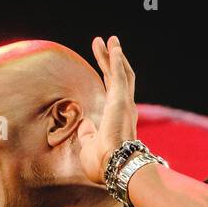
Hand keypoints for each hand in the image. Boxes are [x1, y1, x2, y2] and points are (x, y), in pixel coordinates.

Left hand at [78, 35, 138, 183]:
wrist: (114, 167)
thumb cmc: (102, 163)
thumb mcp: (89, 146)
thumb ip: (87, 133)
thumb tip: (84, 123)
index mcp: (116, 116)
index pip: (113, 89)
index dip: (108, 73)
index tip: (103, 60)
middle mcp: (123, 107)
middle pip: (117, 76)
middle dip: (111, 58)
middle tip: (106, 42)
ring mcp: (123, 103)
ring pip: (120, 72)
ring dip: (114, 55)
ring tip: (108, 39)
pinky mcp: (121, 101)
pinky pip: (120, 75)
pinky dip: (117, 61)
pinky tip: (114, 48)